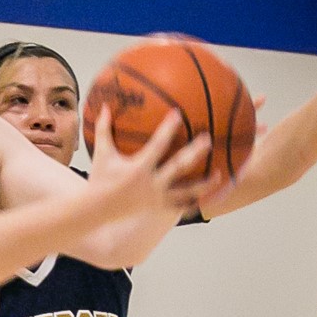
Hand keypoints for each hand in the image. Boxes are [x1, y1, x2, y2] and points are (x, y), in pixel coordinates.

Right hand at [87, 106, 221, 219]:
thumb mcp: (101, 154)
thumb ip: (104, 129)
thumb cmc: (99, 179)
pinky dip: (195, 201)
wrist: (96, 211)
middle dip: (194, 152)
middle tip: (208, 139)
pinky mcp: (159, 209)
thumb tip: (105, 105)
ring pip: (186, 191)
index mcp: (139, 168)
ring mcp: (157, 198)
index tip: (178, 114)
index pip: (157, 145)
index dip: (168, 129)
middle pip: (178, 166)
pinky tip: (209, 197)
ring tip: (220, 174)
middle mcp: (151, 184)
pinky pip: (181, 206)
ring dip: (204, 184)